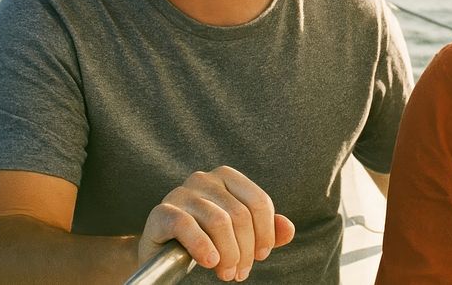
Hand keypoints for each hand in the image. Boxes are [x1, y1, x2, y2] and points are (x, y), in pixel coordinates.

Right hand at [139, 166, 294, 281]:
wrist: (163, 253)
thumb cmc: (206, 240)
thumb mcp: (240, 235)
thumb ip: (266, 231)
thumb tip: (289, 229)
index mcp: (227, 177)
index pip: (258, 202)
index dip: (265, 233)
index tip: (261, 256)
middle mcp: (204, 179)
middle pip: (240, 214)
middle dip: (245, 250)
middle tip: (240, 273)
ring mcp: (181, 192)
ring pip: (218, 221)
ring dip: (228, 254)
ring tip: (227, 273)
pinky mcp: (162, 211)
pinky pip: (187, 226)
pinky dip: (202, 246)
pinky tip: (210, 261)